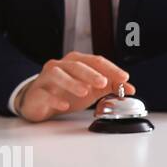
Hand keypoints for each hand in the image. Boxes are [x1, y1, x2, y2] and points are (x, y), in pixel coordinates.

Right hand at [18, 51, 134, 122]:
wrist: (38, 101)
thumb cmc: (64, 92)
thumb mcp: (90, 89)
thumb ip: (109, 86)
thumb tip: (129, 88)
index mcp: (75, 62)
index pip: (95, 61)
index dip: (111, 68)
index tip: (124, 78)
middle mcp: (60, 66)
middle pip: (76, 65)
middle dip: (91, 73)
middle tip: (103, 82)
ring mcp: (46, 78)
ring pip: (57, 74)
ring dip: (72, 82)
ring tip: (85, 91)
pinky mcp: (37, 92)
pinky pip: (45, 94)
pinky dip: (55, 99)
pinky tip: (64, 105)